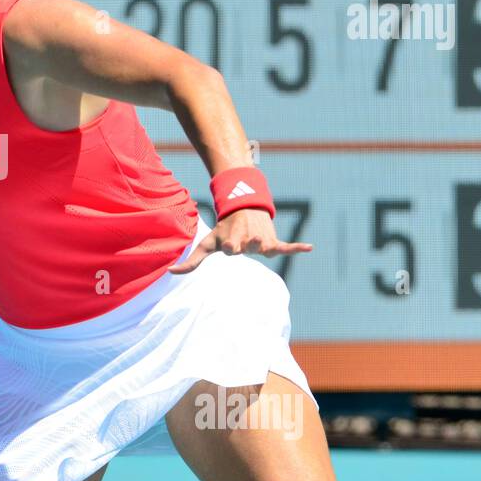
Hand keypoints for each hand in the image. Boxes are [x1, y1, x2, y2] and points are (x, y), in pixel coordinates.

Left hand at [167, 208, 313, 274]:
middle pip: (251, 247)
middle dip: (250, 244)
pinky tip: (310, 247)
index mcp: (231, 241)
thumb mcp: (207, 244)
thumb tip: (170, 272)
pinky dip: (298, 247)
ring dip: (267, 244)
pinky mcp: (273, 241)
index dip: (232, 246)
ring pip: (267, 247)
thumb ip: (191, 262)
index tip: (231, 246)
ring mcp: (262, 240)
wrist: (242, 208)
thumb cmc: (222, 230)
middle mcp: (248, 240)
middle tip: (249, 238)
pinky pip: (287, 246)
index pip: (232, 248)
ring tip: (263, 237)